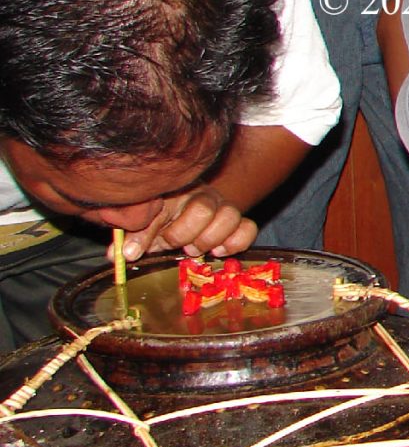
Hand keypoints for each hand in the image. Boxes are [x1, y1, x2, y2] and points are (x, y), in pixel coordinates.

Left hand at [117, 185, 254, 260]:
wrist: (181, 213)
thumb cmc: (159, 219)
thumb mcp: (140, 226)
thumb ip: (131, 236)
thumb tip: (122, 255)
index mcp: (174, 191)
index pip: (167, 206)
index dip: (152, 232)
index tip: (136, 250)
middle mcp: (202, 195)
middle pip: (204, 209)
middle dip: (184, 234)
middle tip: (172, 244)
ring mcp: (222, 208)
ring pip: (230, 216)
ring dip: (210, 238)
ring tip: (193, 249)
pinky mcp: (239, 223)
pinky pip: (247, 228)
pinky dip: (235, 242)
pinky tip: (217, 252)